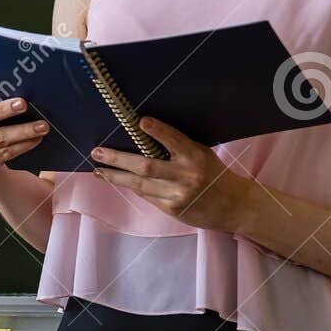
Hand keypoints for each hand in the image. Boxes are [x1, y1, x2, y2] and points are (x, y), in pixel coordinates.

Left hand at [88, 115, 253, 231]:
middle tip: (97, 152)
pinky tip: (118, 180)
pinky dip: (132, 186)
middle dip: (118, 159)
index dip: (157, 131)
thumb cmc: (213, 173)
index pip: (174, 140)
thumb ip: (178, 147)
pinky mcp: (173, 209)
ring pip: (139, 185)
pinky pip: (147, 196)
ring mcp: (178, 195)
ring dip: (115, 176)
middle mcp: (186, 175)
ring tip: (98, 170)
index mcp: (195, 156)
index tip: (141, 121)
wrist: (233, 206)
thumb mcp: (201, 153)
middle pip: (145, 166)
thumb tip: (142, 135)